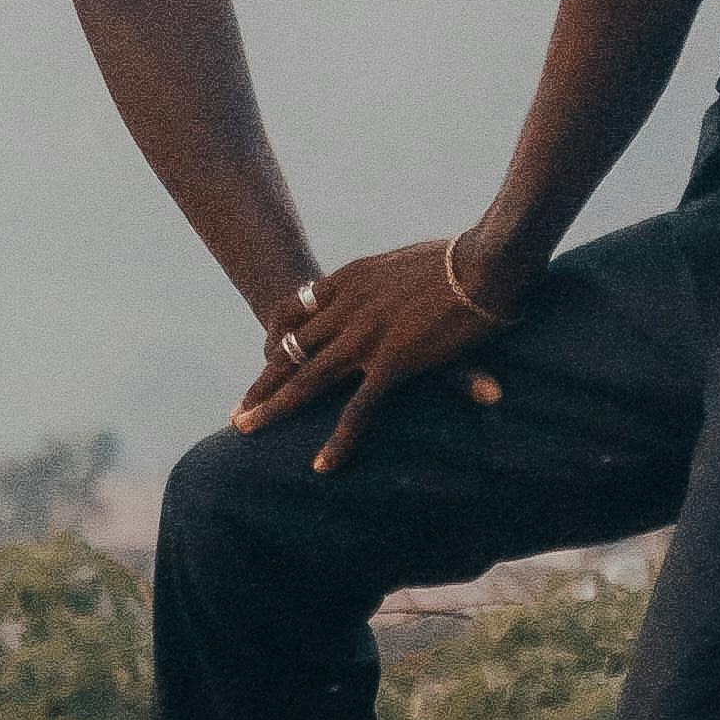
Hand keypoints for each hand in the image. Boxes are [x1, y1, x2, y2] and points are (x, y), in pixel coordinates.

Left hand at [236, 238, 513, 470]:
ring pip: (306, 379)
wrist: (481, 260)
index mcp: (348, 280)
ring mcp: (364, 336)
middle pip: (290, 350)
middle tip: (238, 411)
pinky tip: (323, 462)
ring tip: (247, 428)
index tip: (264, 357)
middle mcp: (346, 308)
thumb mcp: (402, 261)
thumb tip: (389, 283)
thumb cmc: (455, 256)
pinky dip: (338, 439)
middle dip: (263, 384)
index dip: (277, 337)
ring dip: (274, 407)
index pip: (296, 311)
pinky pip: (358, 409)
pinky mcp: (392, 361)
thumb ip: (386, 279)